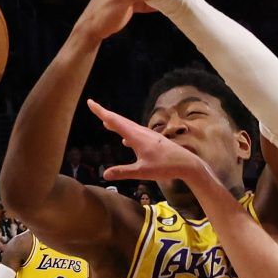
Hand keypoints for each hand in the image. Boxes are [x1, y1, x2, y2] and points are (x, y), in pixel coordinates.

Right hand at [89, 99, 219, 194]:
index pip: (115, 121)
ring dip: (116, 123)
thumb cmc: (165, 167)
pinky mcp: (153, 140)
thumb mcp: (143, 172)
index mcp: (136, 137)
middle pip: (120, 121)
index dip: (101, 112)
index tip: (90, 102)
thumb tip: (105, 174)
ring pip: (128, 126)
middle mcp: (141, 132)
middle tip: (94, 107)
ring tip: (106, 122)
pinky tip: (125, 141)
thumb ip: (124, 172)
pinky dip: (127, 132)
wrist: (186, 164)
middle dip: (106, 114)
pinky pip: (136, 133)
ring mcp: (148, 135)